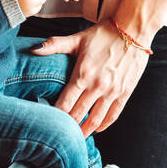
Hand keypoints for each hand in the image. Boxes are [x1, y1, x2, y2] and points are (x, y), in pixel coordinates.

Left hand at [29, 20, 149, 137]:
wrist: (133, 29)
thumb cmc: (104, 34)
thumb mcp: (78, 39)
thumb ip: (55, 45)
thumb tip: (33, 49)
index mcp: (83, 74)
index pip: (65, 103)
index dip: (55, 115)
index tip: (48, 121)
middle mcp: (97, 85)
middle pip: (78, 115)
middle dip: (68, 126)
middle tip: (60, 135)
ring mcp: (112, 91)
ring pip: (96, 119)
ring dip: (85, 131)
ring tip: (76, 138)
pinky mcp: (125, 92)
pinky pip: (113, 115)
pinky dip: (104, 125)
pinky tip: (97, 129)